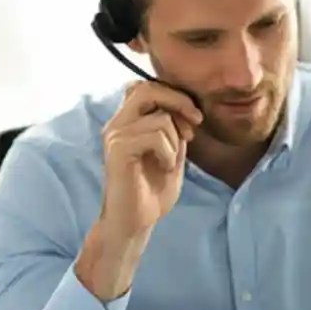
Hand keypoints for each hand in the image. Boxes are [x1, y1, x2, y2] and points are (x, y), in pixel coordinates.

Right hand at [75, 80, 203, 300]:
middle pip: (147, 88)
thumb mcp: (172, 153)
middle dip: (179, 102)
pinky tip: (164, 167)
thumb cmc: (151, 191)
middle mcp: (116, 124)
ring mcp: (115, 136)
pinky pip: (155, 136)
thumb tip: (185, 107)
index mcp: (127, 122)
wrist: (134, 222)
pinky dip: (169, 152)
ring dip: (176, 141)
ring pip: (160, 118)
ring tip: (170, 161)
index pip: (146, 87)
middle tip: (195, 124)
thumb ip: (174, 128)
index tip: (194, 119)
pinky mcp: (118, 150)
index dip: (174, 95)